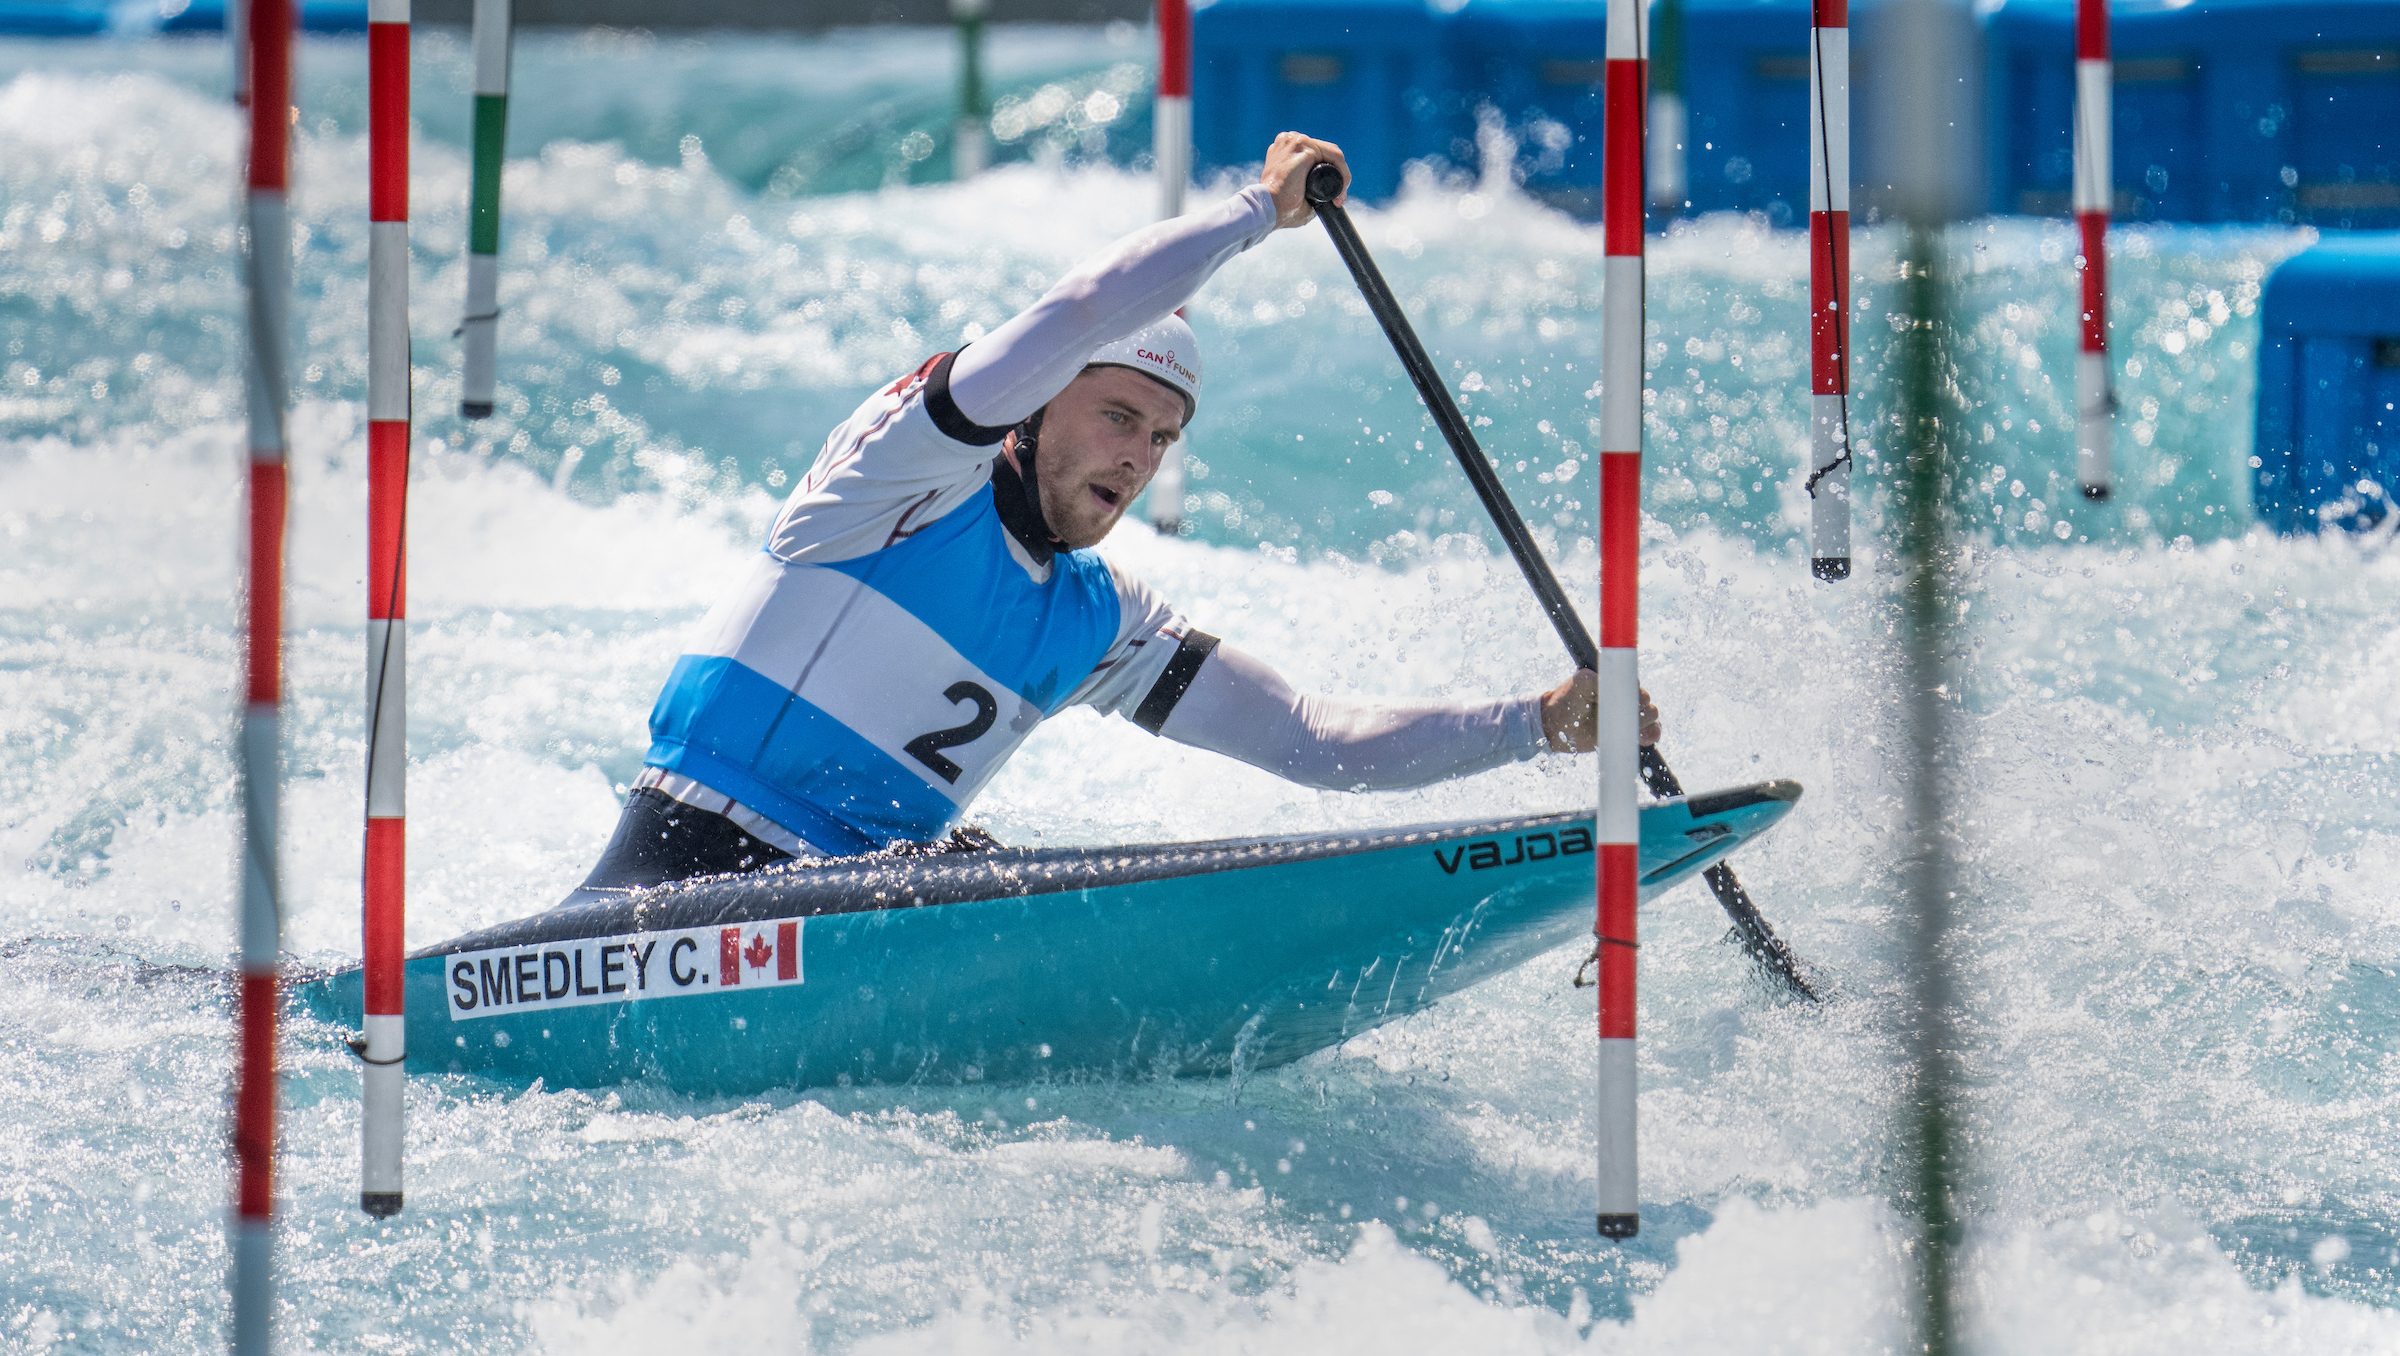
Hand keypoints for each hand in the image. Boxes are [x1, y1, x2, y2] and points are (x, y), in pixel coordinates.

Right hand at [1260, 132, 1349, 228]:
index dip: (1331, 173)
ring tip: (1340, 197)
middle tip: (1339, 199)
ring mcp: (1296, 140)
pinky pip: (1335, 156)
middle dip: (1338, 175)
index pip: (1316, 155)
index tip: (1334, 198)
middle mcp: (1289, 139)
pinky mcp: (1304, 147)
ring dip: (1342, 175)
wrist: (1267, 209)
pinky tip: (1342, 189)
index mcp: (1285, 148)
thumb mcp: (1295, 193)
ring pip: (1332, 153)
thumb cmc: (1278, 208)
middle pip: (1325, 153)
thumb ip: (1308, 189)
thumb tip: (1327, 198)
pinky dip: (1343, 173)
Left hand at [1539, 673, 1660, 752]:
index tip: (1632, 702)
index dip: (1638, 694)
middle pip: (1646, 701)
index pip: (1636, 685)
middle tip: (1626, 718)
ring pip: (1651, 716)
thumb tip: (1624, 687)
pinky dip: (1652, 734)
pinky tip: (1644, 738)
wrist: (1555, 726)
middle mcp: (1623, 696)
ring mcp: (1626, 715)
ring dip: (1647, 723)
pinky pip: (1649, 732)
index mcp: (1614, 681)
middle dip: (1642, 710)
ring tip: (1631, 731)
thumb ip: (1599, 680)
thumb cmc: (1566, 700)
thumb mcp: (1580, 684)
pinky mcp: (1627, 732)